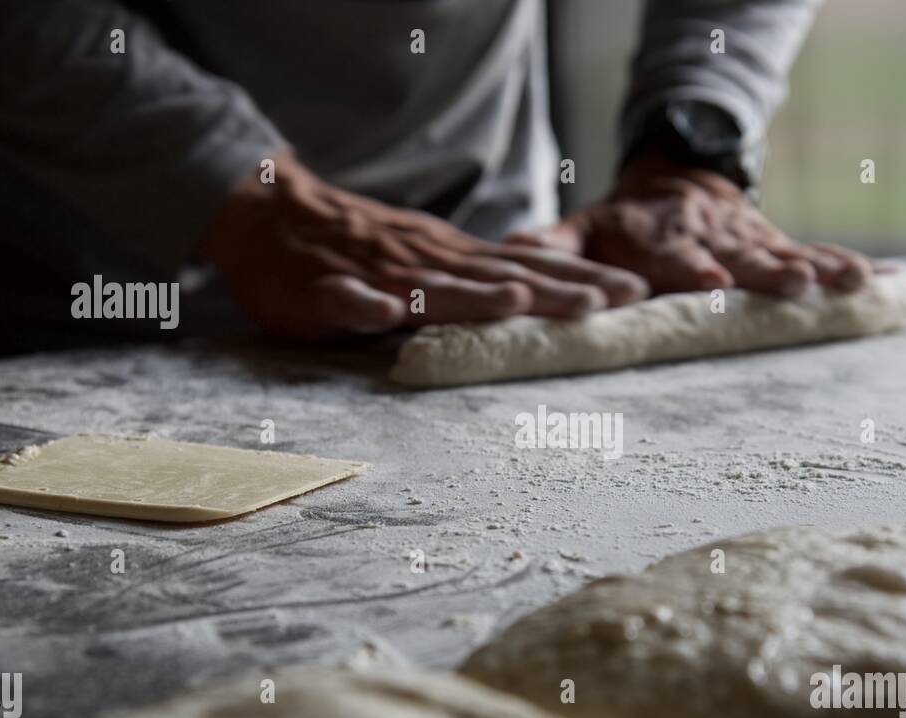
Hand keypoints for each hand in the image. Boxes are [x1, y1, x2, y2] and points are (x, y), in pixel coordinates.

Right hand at [198, 154, 648, 337]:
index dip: (580, 279)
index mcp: (455, 258)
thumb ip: (478, 279)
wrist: (272, 216)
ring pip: (432, 288)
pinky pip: (345, 299)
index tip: (634, 292)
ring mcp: (377, 274)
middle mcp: (429, 262)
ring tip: (516, 300)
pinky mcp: (324, 289)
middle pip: (499, 276)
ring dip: (472, 295)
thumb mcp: (430, 257)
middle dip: (555, 289)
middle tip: (611, 300)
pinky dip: (365, 305)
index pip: (529, 266)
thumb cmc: (360, 246)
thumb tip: (541, 294)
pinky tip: (385, 313)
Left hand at [509, 153, 889, 296]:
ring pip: (789, 255)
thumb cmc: (622, 223)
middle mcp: (712, 240)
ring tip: (855, 284)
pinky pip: (818, 254)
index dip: (690, 269)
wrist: (676, 180)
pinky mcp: (778, 245)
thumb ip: (552, 245)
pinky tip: (887, 285)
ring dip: (822, 270)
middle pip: (742, 258)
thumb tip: (512, 254)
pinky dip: (851, 268)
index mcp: (661, 241)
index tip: (708, 282)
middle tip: (794, 286)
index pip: (675, 257)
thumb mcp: (584, 227)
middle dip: (767, 272)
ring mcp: (751, 242)